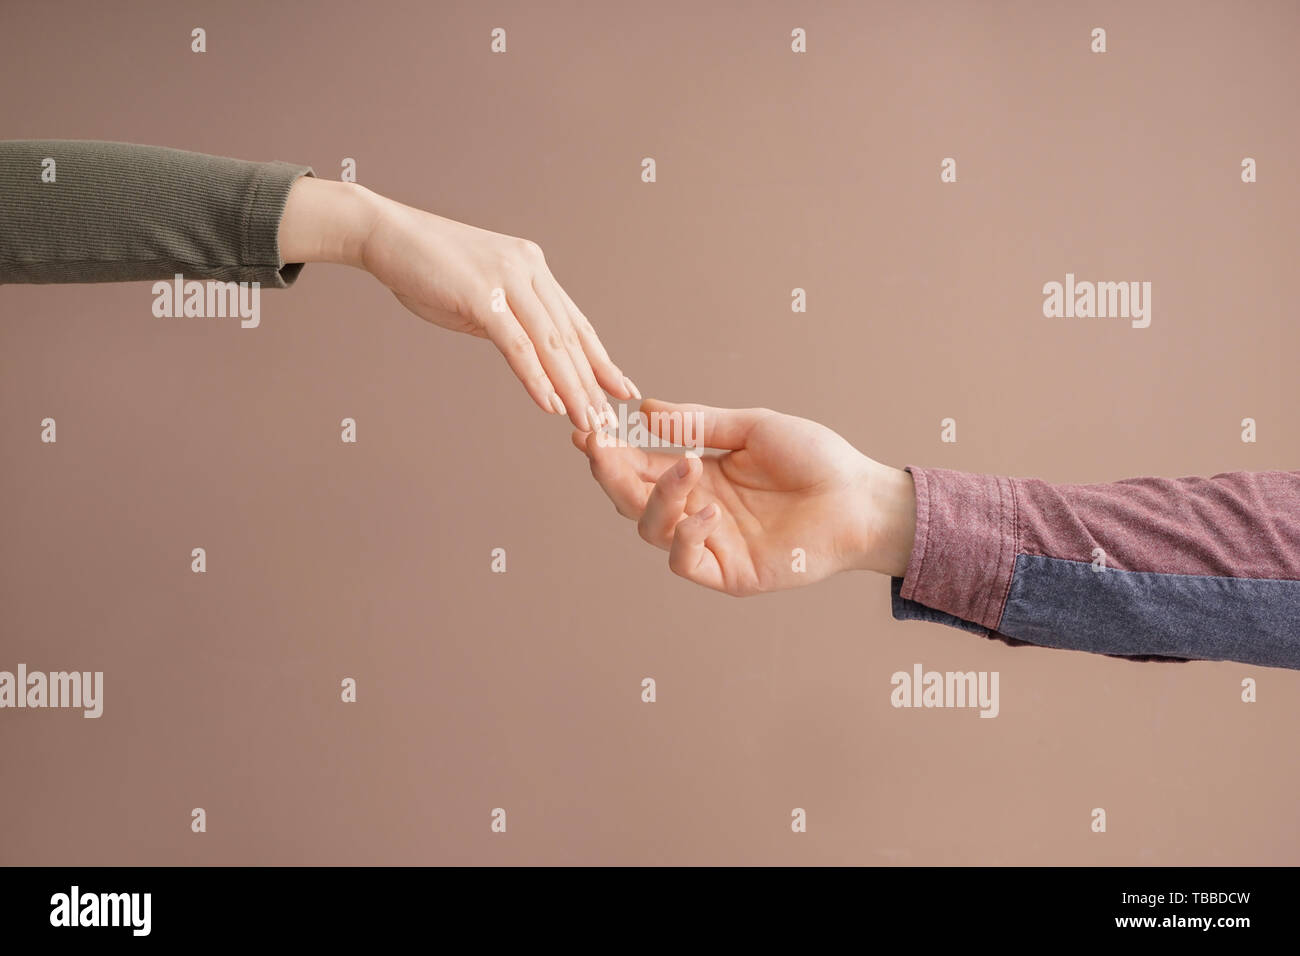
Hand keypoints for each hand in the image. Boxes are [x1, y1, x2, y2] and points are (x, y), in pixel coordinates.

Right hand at [279, 177, 635, 430]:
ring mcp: (507, 280)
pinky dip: (537, 378)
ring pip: (551, 344)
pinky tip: (551, 404)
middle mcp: (530, 270)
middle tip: (611, 420)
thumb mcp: (478, 294)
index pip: (576, 323)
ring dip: (572, 388)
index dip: (601, 360)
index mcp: (533, 269)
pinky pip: (517, 345)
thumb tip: (527, 353)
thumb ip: (506, 318)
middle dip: (593, 384)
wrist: (384, 233)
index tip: (622, 389)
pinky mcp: (482, 296)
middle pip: (571, 337)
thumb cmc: (426, 266)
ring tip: (589, 422)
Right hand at [572, 400, 916, 594]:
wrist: (861, 499)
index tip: (586, 427)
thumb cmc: (815, 459)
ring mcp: (710, 543)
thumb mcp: (752, 428)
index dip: (609, 449)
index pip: (638, 464)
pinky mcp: (729, 574)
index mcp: (698, 473)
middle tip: (600, 446)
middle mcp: (696, 508)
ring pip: (651, 530)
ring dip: (657, 498)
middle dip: (611, 473)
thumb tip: (644, 410)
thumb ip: (697, 423)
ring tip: (686, 468)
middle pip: (631, 499)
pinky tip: (707, 512)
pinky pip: (686, 563)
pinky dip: (686, 537)